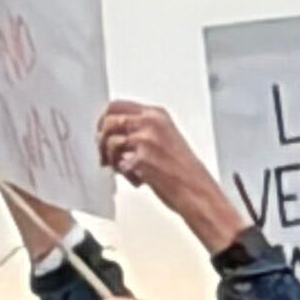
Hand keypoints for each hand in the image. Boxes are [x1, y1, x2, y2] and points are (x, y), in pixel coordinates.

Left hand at [98, 101, 249, 254]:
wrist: (198, 193)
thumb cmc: (186, 172)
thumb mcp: (167, 139)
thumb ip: (143, 131)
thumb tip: (118, 135)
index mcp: (157, 115)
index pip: (118, 106)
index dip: (104, 119)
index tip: (101, 131)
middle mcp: (150, 123)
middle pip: (109, 120)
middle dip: (101, 138)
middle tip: (103, 153)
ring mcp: (145, 140)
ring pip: (109, 141)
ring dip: (110, 158)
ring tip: (122, 169)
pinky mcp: (141, 159)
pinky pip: (118, 164)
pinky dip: (124, 174)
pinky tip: (138, 180)